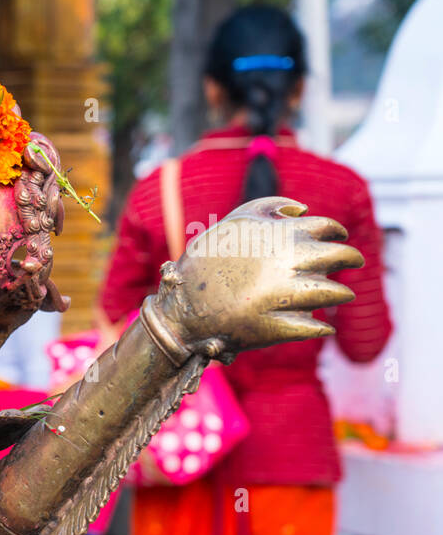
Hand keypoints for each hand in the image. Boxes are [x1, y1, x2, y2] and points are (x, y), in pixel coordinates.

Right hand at [151, 197, 362, 359]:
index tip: (340, 237)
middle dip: (351, 259)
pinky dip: (321, 328)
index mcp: (280, 235)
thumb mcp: (234, 221)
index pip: (327, 227)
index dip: (337, 232)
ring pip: (331, 292)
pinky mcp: (277, 326)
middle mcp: (287, 262)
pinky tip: (323, 327)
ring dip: (341, 293)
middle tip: (354, 262)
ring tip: (342, 294)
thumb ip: (270, 206)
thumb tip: (303, 210)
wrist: (180, 307)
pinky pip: (312, 328)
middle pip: (338, 256)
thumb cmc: (205, 261)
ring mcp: (283, 296)